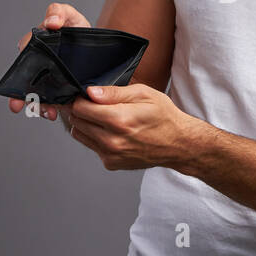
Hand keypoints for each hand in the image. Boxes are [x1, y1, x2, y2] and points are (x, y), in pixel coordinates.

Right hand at [6, 2, 90, 120]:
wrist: (99, 58)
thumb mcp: (73, 18)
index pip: (27, 45)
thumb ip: (60, 12)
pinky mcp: (55, 92)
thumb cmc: (80, 35)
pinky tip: (51, 113)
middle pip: (23, 76)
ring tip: (40, 110)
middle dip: (18, 91)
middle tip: (17, 102)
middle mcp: (38, 61)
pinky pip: (46, 103)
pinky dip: (46, 109)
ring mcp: (46, 78)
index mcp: (39, 43)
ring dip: (32, 103)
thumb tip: (51, 22)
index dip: (26, 50)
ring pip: (32, 92)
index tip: (27, 53)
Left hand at [65, 83, 195, 170]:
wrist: (178, 144)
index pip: (79, 108)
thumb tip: (90, 92)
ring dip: (86, 124)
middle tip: (95, 105)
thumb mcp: (143, 94)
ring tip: (104, 118)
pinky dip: (95, 137)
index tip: (86, 96)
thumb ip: (114, 93)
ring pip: (80, 135)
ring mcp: (110, 154)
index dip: (79, 99)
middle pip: (77, 121)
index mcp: (119, 120)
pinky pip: (91, 146)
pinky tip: (112, 132)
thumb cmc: (164, 117)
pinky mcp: (111, 163)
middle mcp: (112, 141)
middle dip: (81, 110)